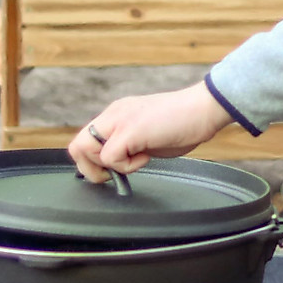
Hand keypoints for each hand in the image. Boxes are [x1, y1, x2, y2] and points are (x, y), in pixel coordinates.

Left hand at [69, 81, 233, 180]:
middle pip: (77, 145)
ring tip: (131, 163)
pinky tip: (146, 157)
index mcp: (118, 114)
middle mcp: (114, 114)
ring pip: (84, 149)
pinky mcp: (129, 130)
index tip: (112, 170)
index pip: (86, 139)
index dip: (93, 161)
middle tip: (114, 174)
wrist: (205, 108)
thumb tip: (120, 164)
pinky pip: (109, 157)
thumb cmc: (186, 123)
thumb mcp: (148, 134)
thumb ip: (130, 144)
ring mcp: (120, 120)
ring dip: (105, 166)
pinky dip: (126, 166)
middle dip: (91, 168)